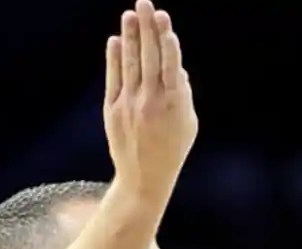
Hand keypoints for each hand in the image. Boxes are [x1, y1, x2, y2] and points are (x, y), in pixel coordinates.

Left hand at [103, 0, 198, 198]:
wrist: (144, 179)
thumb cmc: (173, 149)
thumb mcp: (188, 123)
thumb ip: (183, 92)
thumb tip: (177, 66)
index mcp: (174, 103)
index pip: (170, 64)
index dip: (167, 40)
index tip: (164, 19)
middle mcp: (151, 101)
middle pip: (149, 57)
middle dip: (147, 28)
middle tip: (145, 3)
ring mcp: (130, 104)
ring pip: (130, 64)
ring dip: (130, 37)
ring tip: (130, 14)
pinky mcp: (113, 110)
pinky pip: (114, 78)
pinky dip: (114, 59)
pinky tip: (115, 40)